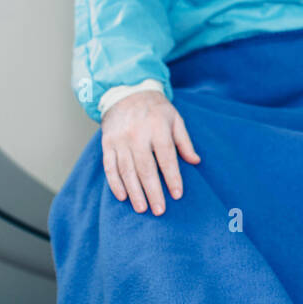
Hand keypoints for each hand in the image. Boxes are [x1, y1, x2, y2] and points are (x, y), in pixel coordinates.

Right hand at [100, 90, 200, 214]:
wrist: (126, 93)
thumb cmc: (156, 110)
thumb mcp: (175, 119)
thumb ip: (184, 142)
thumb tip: (195, 161)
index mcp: (157, 128)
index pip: (166, 157)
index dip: (172, 177)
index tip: (177, 194)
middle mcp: (137, 135)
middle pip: (145, 168)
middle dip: (153, 191)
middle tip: (159, 210)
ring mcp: (120, 140)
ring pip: (126, 170)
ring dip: (134, 192)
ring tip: (142, 208)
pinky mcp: (107, 144)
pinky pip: (109, 167)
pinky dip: (115, 183)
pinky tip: (123, 196)